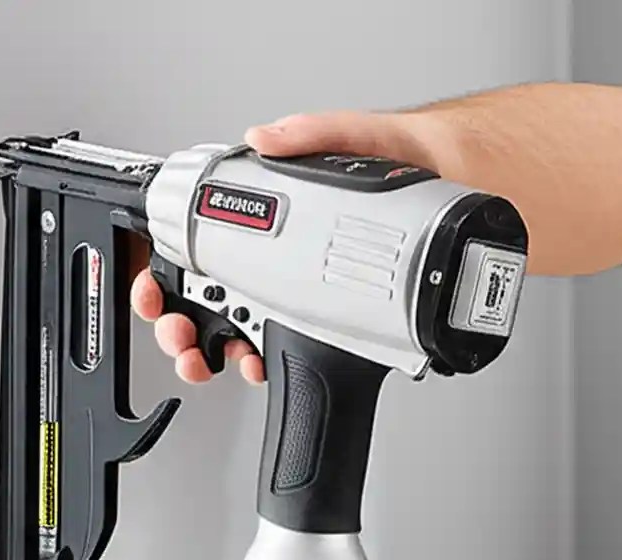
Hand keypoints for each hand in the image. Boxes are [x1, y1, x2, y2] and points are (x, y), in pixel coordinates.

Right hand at [128, 111, 421, 386]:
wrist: (467, 201)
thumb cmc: (409, 167)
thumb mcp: (363, 138)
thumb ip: (317, 132)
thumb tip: (266, 138)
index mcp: (271, 219)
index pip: (200, 247)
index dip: (165, 272)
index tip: (154, 289)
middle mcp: (276, 261)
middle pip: (202, 298)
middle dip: (176, 324)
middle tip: (178, 332)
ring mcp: (298, 297)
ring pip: (230, 333)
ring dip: (206, 353)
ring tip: (206, 359)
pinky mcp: (328, 326)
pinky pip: (278, 354)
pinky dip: (255, 365)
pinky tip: (253, 365)